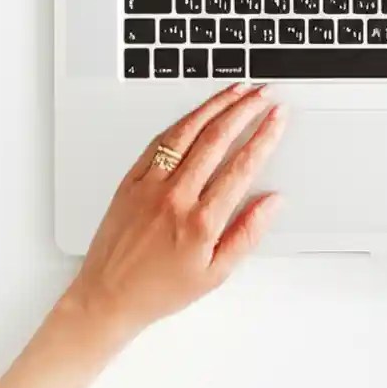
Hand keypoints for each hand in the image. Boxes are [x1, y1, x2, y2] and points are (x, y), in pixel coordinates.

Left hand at [0, 84, 285, 387]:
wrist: (107, 297)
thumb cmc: (160, 289)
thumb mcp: (216, 273)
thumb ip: (248, 233)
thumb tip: (273, 202)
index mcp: (201, 221)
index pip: (242, 165)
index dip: (265, 135)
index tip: (279, 117)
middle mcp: (175, 197)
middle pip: (217, 138)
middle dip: (246, 109)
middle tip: (264, 93)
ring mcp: (149, 184)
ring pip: (187, 131)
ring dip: (216, 105)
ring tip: (237, 90)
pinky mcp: (130, 180)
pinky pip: (159, 140)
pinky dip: (183, 120)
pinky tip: (198, 111)